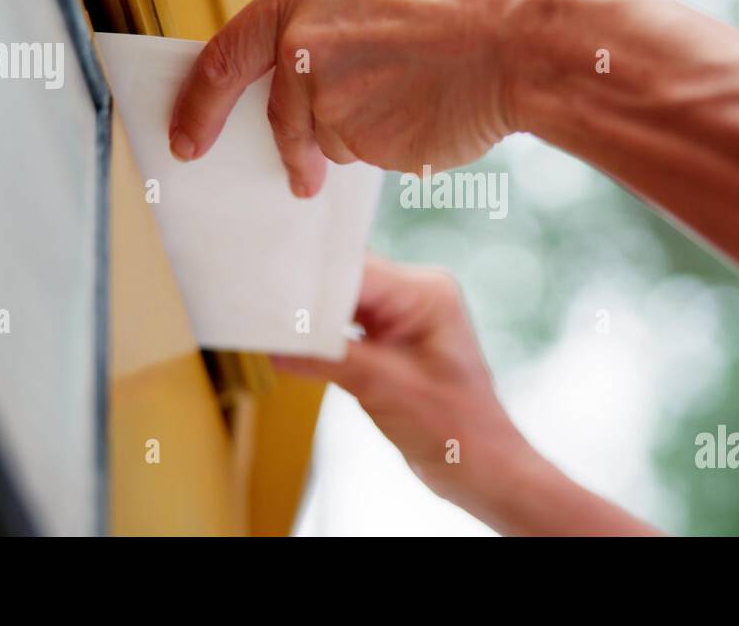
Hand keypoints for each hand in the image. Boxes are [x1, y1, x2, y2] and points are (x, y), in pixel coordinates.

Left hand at [168, 0, 562, 195]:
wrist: (508, 37)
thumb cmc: (451, 8)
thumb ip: (316, 28)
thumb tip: (285, 76)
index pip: (222, 61)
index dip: (198, 106)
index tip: (186, 140)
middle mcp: (300, 49)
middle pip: (280, 118)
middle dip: (292, 154)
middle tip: (299, 177)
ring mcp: (329, 98)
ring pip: (326, 141)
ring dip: (356, 139)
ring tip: (409, 100)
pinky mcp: (361, 142)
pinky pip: (362, 157)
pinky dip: (384, 148)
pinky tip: (419, 116)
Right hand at [273, 255, 532, 509]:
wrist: (483, 468)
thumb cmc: (456, 430)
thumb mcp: (384, 389)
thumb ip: (326, 359)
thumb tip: (270, 343)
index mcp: (426, 292)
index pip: (354, 270)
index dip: (307, 278)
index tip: (263, 287)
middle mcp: (415, 293)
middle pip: (343, 279)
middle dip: (301, 294)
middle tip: (255, 304)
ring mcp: (402, 315)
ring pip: (338, 301)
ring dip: (306, 316)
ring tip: (263, 323)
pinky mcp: (389, 338)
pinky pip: (343, 325)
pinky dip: (317, 336)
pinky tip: (287, 343)